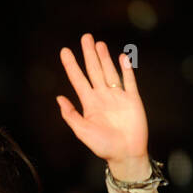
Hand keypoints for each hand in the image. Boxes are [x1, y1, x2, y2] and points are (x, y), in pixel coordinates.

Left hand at [57, 33, 149, 178]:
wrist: (126, 154)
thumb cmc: (103, 146)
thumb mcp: (82, 131)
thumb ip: (71, 115)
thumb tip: (59, 98)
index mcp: (89, 103)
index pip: (78, 80)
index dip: (71, 65)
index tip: (64, 51)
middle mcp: (102, 97)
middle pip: (94, 71)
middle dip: (89, 54)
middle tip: (85, 37)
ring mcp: (118, 97)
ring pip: (110, 72)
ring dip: (105, 58)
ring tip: (99, 44)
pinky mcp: (133, 99)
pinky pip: (129, 81)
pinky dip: (126, 69)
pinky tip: (122, 57)